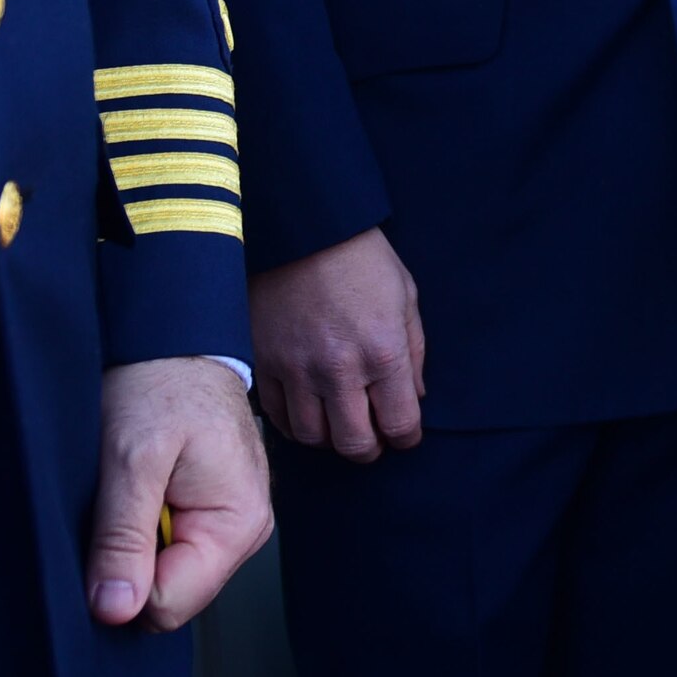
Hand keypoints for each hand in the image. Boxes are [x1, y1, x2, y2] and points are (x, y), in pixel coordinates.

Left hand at [87, 356, 272, 629]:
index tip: (105, 531)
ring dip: (132, 538)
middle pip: (168, 593)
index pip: (169, 605)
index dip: (122, 581)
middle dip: (130, 558)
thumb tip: (116, 611)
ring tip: (131, 484)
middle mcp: (243, 532)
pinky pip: (165, 545)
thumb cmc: (161, 381)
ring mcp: (227, 522)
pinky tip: (137, 485)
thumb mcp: (131, 458)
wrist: (172, 336)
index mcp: (239, 524)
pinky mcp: (207, 511)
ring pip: (163, 571)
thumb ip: (123, 538)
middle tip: (121, 497)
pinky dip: (139, 522)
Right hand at [249, 227, 429, 461]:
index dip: (406, 439)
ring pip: (313, 437)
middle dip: (369, 449)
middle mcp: (338, 368)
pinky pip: (278, 415)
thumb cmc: (361, 259)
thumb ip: (413, 353)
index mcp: (382, 351)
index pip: (400, 425)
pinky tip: (307, 411)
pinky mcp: (264, 362)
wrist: (301, 227)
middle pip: (355, 444)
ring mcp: (296, 368)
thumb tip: (413, 397)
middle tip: (372, 438)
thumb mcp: (405, 298)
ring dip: (330, 438)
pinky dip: (294, 424)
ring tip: (338, 424)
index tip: (404, 434)